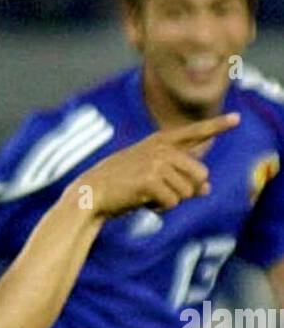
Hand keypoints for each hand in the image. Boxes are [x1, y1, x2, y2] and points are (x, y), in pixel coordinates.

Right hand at [79, 112, 239, 217]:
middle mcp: (162, 148)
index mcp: (160, 141)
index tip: (236, 119)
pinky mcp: (150, 180)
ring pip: (187, 191)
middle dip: (188, 190)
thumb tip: (206, 189)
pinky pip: (173, 202)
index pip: (194, 132)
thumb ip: (180, 177)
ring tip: (150, 197)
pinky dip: (161, 209)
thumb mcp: (151, 175)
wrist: (91, 193)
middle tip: (165, 194)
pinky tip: (144, 203)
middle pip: (200, 174)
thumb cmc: (120, 185)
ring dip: (172, 201)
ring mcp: (156, 163)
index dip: (217, 125)